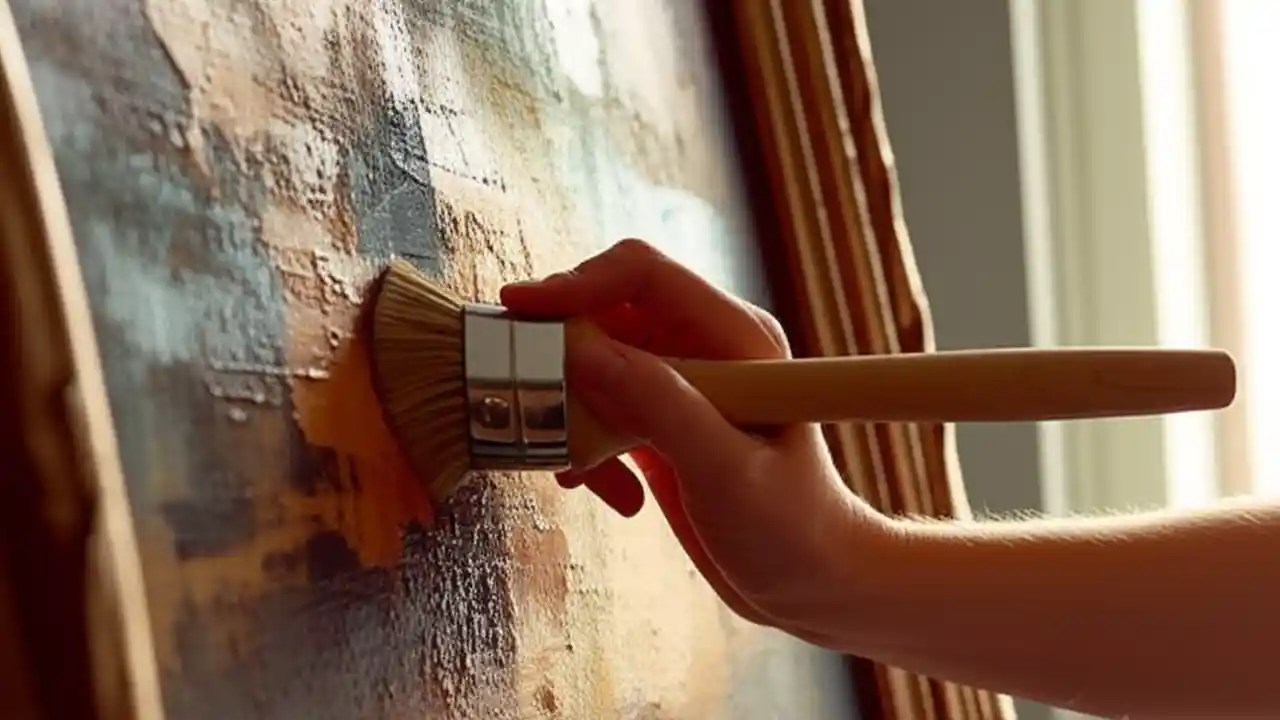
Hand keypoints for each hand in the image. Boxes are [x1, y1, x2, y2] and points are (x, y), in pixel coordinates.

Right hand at [501, 239, 894, 642]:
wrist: (810, 582)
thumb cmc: (791, 527)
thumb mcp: (725, 470)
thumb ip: (658, 405)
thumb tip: (581, 350)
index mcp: (735, 336)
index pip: (643, 274)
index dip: (578, 283)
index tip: (521, 310)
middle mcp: (705, 348)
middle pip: (606, 316)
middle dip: (563, 363)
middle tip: (533, 408)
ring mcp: (681, 386)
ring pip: (593, 369)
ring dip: (573, 417)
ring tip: (579, 473)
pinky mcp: (660, 423)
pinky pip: (599, 413)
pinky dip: (587, 451)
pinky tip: (613, 493)